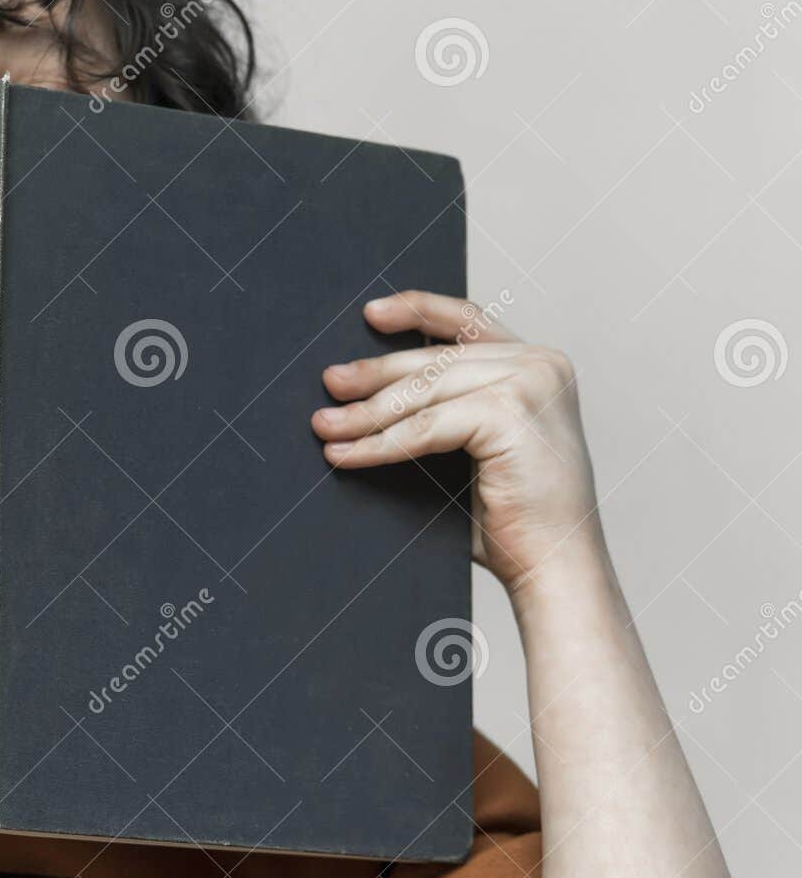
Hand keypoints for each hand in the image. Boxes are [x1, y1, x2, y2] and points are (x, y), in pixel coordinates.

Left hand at [312, 290, 601, 593]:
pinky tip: (347, 453)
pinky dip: (381, 442)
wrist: (555, 568)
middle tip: (329, 385)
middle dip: (374, 374)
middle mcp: (540, 365)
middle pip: (436, 360)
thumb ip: (448, 409)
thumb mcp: (480, 446)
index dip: (418, 310)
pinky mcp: (511, 413)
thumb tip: (366, 392)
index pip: (468, 322)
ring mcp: (530, 384)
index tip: (370, 314)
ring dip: (367, 413)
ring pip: (425, 392)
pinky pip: (425, 426)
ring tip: (324, 426)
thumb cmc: (514, 519)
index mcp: (538, 365)